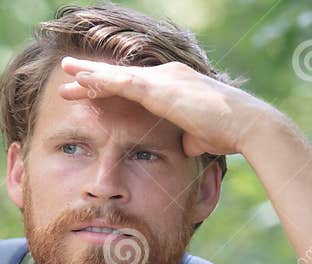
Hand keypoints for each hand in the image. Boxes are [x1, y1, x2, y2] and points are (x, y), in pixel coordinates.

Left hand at [57, 56, 278, 158]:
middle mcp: (167, 75)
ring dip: (90, 74)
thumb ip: (189, 137)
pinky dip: (100, 81)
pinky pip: (122, 83)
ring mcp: (163, 79)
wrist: (245, 126)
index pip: (135, 84)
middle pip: (122, 74)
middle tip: (68, 73)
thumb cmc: (228, 133)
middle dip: (94, 75)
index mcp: (175, 85)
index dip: (110, 86)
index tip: (89, 90)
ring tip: (66, 72)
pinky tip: (82, 81)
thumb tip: (185, 144)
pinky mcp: (160, 89)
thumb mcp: (201, 136)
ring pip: (117, 75)